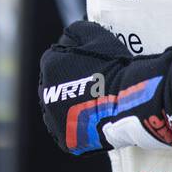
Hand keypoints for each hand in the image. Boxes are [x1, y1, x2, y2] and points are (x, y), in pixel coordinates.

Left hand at [38, 20, 171, 154]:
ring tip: (96, 106)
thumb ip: (78, 31)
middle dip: (71, 86)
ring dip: (72, 108)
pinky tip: (95, 121)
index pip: (56, 62)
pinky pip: (69, 132)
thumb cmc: (114, 66)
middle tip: (95, 87)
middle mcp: (45, 93)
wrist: (127, 99)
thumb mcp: (97, 35)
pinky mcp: (65, 140)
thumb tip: (70, 34)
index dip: (75, 64)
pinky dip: (79, 128)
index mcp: (49, 66)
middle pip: (56, 88)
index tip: (92, 68)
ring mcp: (53, 119)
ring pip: (60, 111)